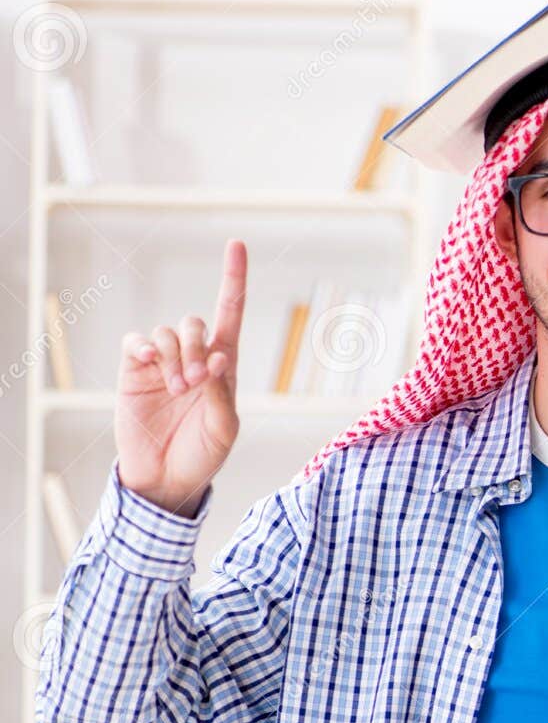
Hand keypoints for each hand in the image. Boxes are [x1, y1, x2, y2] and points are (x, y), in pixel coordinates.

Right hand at [115, 239, 246, 517]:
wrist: (166, 478)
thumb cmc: (203, 454)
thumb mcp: (224, 427)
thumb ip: (222, 392)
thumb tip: (216, 359)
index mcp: (223, 366)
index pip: (230, 314)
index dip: (233, 279)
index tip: (236, 245)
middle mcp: (193, 357)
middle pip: (195, 323)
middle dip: (197, 348)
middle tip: (195, 383)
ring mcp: (162, 362)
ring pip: (167, 332)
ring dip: (174, 356)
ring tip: (177, 389)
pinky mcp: (134, 371)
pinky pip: (137, 342)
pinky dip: (144, 346)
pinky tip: (149, 361)